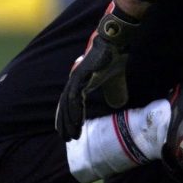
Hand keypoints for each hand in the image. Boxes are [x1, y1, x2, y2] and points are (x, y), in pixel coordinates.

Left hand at [56, 3, 139, 140]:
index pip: (70, 103)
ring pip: (68, 104)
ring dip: (69, 120)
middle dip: (66, 123)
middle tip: (68, 138)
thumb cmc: (114, 59)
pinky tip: (77, 121)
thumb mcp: (115, 80)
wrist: (116, 44)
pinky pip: (74, 97)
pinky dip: (75, 110)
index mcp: (80, 81)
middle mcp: (75, 80)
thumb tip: (117, 104)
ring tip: (71, 135)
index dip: (68, 117)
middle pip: (66, 106)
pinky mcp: (81, 76)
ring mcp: (76, 77)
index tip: (70, 131)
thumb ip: (114, 92)